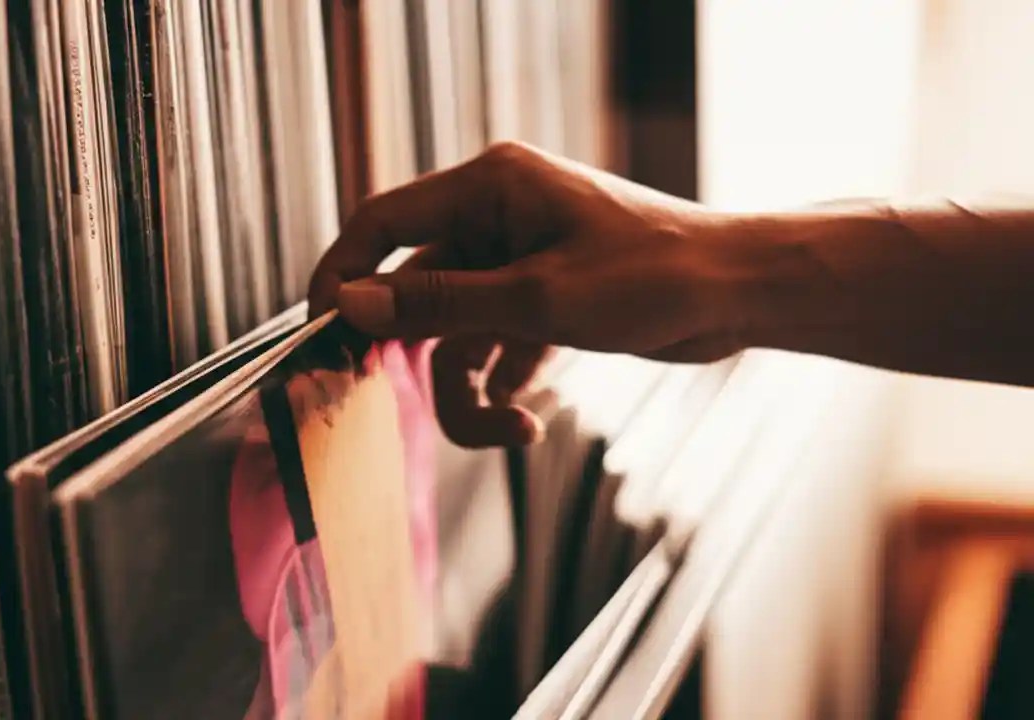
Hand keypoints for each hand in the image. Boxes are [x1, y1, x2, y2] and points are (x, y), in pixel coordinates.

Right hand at [308, 142, 749, 447]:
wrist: (743, 295)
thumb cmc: (656, 276)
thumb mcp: (538, 298)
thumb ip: (440, 304)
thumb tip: (351, 306)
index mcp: (488, 188)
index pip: (382, 224)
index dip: (341, 277)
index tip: (319, 337)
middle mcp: (494, 219)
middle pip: (414, 291)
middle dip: (414, 357)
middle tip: (392, 407)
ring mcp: (517, 262)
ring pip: (452, 334)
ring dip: (467, 390)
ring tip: (508, 430)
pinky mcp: (540, 302)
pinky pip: (491, 349)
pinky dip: (500, 389)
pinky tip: (528, 419)